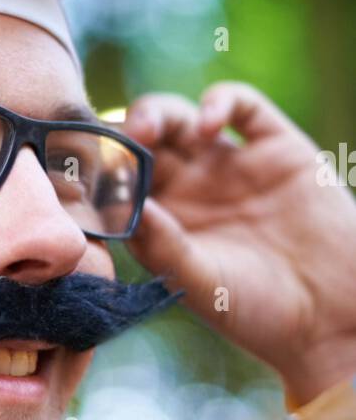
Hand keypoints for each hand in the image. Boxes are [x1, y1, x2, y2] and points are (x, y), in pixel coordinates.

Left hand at [123, 82, 355, 394]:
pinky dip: (218, 103)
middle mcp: (191, 188)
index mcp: (164, 221)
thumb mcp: (201, 283)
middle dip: (124, 135)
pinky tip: (207, 126)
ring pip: (180, 119)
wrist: (332, 315)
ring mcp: (230, 165)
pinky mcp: (275, 147)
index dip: (102, 173)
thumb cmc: (259, 312)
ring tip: (150, 129)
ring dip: (158, 113)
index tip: (87, 174)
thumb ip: (164, 245)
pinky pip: (240, 107)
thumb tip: (126, 204)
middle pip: (143, 143)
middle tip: (118, 142)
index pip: (120, 183)